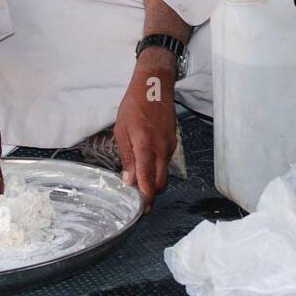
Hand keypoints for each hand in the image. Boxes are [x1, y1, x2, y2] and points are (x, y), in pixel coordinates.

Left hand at [114, 51, 177, 211]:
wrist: (155, 86)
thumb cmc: (134, 106)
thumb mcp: (121, 130)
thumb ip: (127, 156)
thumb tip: (129, 180)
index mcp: (145, 145)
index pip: (147, 177)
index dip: (145, 196)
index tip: (142, 210)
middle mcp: (161, 148)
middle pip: (160, 181)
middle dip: (151, 192)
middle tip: (138, 199)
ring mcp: (170, 145)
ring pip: (164, 171)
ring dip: (154, 179)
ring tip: (139, 180)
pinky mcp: (173, 141)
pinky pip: (166, 160)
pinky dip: (157, 166)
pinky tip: (147, 162)